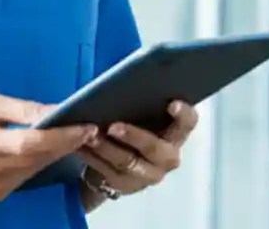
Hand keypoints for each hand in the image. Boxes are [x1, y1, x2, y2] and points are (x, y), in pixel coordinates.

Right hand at [0, 93, 96, 201]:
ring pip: (36, 169)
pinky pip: (26, 176)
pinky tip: (43, 148)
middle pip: (39, 158)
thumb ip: (19, 109)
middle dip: (67, 143)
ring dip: (55, 153)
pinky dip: (38, 162)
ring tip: (73, 135)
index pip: (31, 144)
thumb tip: (53, 111)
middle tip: (90, 128)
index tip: (87, 127)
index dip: (62, 137)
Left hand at [77, 100, 198, 198]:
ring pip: (128, 162)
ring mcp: (149, 174)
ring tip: (89, 135)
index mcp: (175, 133)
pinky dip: (93, 158)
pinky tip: (80, 147)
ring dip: (106, 148)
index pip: (188, 122)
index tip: (171, 103)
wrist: (118, 163)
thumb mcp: (138, 114)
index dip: (183, 114)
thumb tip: (124, 81)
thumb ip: (138, 102)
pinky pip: (109, 172)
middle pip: (155, 148)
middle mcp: (168, 156)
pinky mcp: (129, 187)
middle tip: (113, 126)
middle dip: (134, 136)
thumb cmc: (131, 127)